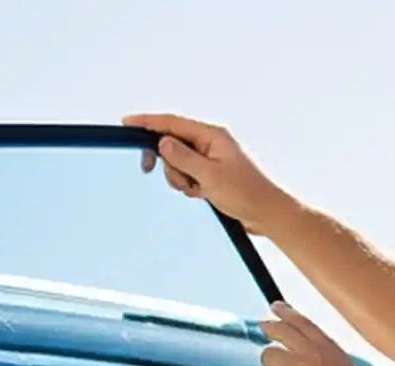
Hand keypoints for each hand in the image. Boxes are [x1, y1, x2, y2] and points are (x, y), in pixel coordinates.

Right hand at [122, 113, 283, 234]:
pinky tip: (202, 194)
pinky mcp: (211, 174)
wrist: (268, 215)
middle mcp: (211, 143)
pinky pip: (187, 175)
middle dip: (168, 163)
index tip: (126, 123)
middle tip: (162, 174)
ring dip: (180, 178)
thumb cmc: (247, 194)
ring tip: (197, 190)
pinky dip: (188, 185)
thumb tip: (163, 142)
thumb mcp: (210, 176)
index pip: (173, 123)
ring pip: (178, 162)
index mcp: (213, 136)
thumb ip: (184, 158)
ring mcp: (211, 159)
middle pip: (172, 143)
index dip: (148, 122)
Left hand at [258, 302, 378, 365]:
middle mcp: (314, 354)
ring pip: (269, 355)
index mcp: (332, 350)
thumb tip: (304, 355)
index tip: (277, 307)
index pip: (304, 323)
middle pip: (281, 330)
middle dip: (269, 326)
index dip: (287, 313)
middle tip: (262, 325)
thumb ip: (326, 361)